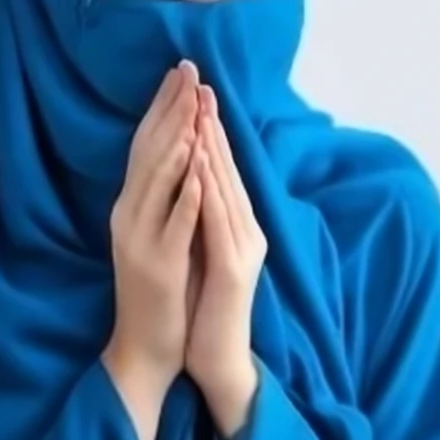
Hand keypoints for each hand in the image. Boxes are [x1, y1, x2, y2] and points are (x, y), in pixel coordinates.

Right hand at [103, 61, 201, 439]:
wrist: (144, 345)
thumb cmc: (160, 288)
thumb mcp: (158, 232)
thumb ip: (164, 193)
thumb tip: (181, 150)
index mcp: (132, 205)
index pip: (147, 144)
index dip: (163, 106)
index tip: (181, 72)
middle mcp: (129, 214)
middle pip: (150, 152)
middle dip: (171, 110)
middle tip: (187, 71)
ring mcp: (141, 239)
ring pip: (158, 183)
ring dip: (176, 144)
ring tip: (192, 110)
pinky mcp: (158, 266)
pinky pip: (174, 226)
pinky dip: (186, 198)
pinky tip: (200, 174)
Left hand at [185, 85, 265, 437]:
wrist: (217, 357)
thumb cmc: (207, 304)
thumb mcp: (204, 250)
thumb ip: (204, 216)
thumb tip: (192, 178)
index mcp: (236, 224)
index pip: (221, 168)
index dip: (210, 130)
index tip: (195, 93)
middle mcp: (246, 229)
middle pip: (228, 169)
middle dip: (212, 124)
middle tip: (200, 83)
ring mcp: (244, 248)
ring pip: (227, 188)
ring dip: (214, 147)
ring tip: (200, 110)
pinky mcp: (235, 269)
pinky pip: (220, 222)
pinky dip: (210, 190)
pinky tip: (201, 164)